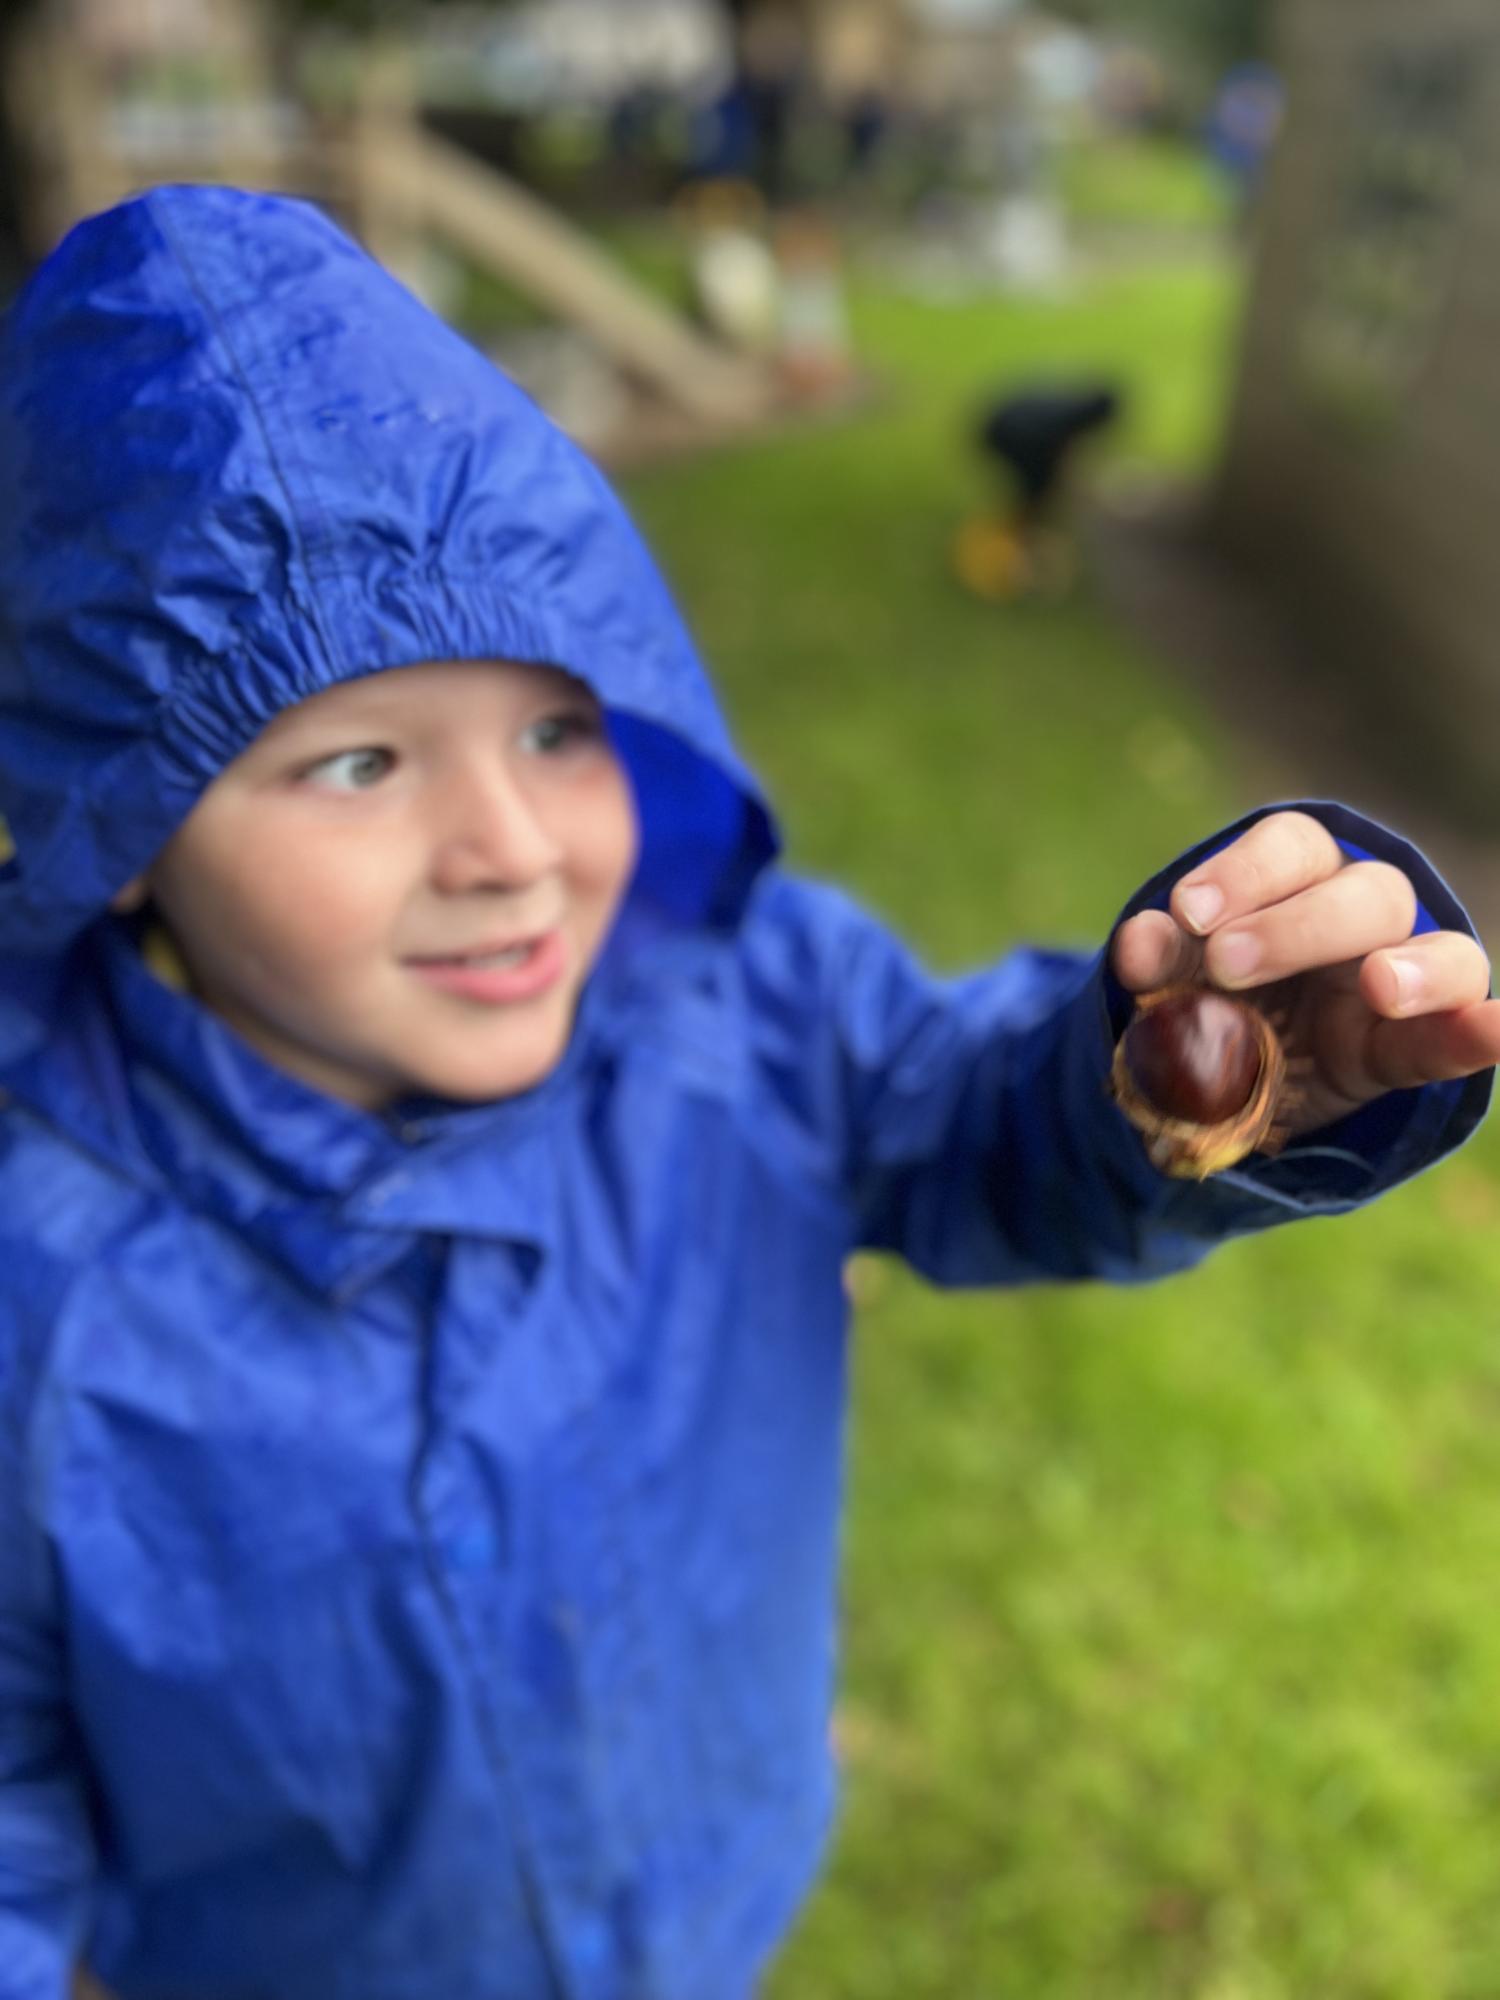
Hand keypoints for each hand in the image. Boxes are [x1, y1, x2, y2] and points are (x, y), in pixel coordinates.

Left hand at [1110, 811, 1499, 1139]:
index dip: (1246, 871)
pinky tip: (1495, 1031)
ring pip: (1439, 950)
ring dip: (1414, 967)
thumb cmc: (1209, 999)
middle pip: (1362, 893)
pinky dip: (1481, 1030)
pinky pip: (1459, 1032)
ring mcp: (1401, 980)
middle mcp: (1362, 917)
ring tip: (1380, 988)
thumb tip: (1137, 942)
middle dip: (1295, 926)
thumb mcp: (1175, 979)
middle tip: (1228, 962)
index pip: (1292, 848)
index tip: (1190, 912)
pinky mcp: (1413, 1049)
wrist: (1231, 1077)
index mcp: (1298, 883)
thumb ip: (1161, 960)